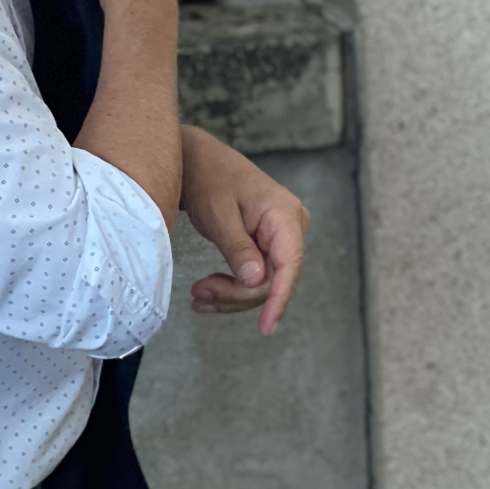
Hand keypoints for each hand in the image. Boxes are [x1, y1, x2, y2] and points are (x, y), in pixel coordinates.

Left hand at [178, 124, 309, 335]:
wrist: (199, 161)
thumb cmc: (208, 179)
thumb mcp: (218, 215)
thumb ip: (238, 249)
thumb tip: (257, 282)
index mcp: (284, 214)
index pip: (290, 264)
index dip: (279, 298)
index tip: (266, 327)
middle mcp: (291, 225)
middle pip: (275, 278)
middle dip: (237, 294)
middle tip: (199, 295)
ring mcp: (282, 234)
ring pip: (264, 281)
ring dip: (231, 294)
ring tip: (198, 296)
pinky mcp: (269, 241)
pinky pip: (257, 273)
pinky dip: (232, 286)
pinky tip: (208, 291)